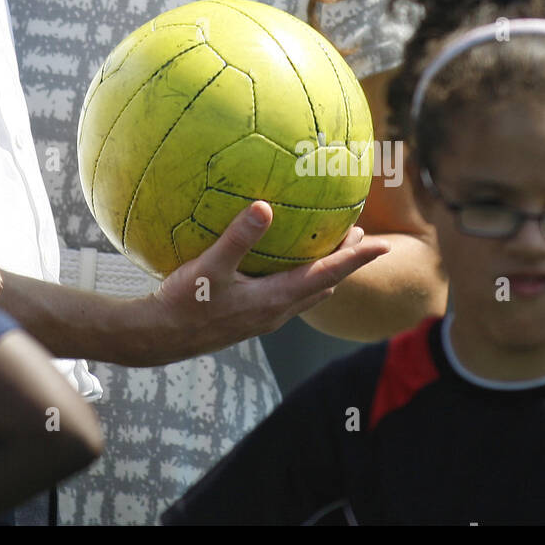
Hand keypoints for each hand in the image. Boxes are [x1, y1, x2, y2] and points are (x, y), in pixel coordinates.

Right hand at [141, 202, 389, 363]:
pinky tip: (282, 264)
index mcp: (275, 298)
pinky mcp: (251, 318)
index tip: (384, 245)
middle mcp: (277, 311)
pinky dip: (301, 278)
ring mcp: (265, 318)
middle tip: (359, 236)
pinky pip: (289, 296)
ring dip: (325, 271)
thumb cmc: (185, 303)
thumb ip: (238, 237)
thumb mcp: (210, 267)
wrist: (160, 337)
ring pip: (308, 294)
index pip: (328, 274)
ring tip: (330, 247)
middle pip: (325, 284)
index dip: (357, 259)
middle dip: (346, 262)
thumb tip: (264, 206)